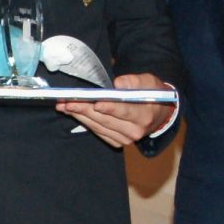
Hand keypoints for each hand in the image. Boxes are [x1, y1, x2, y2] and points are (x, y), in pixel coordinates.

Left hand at [57, 71, 174, 147]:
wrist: (159, 114)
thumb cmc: (152, 94)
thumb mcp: (149, 82)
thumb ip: (134, 81)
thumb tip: (117, 84)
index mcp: (145, 115)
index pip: (124, 111)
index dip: (109, 107)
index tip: (95, 103)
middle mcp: (135, 131)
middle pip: (106, 120)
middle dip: (85, 109)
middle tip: (68, 101)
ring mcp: (126, 139)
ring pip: (99, 127)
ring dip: (80, 116)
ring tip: (64, 106)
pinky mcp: (117, 142)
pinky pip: (98, 132)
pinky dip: (85, 122)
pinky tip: (74, 113)